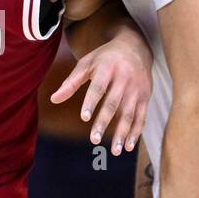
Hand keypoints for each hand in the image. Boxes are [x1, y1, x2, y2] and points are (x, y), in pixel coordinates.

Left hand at [49, 29, 150, 154]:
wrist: (135, 46)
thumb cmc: (104, 58)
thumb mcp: (86, 64)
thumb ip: (71, 82)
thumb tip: (53, 100)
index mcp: (107, 68)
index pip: (98, 87)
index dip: (91, 103)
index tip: (84, 118)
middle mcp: (124, 78)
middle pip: (113, 103)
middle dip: (104, 122)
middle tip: (93, 140)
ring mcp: (136, 88)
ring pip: (129, 113)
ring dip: (122, 133)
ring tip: (115, 151)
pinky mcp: (145, 96)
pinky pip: (141, 116)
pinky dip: (136, 132)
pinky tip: (128, 146)